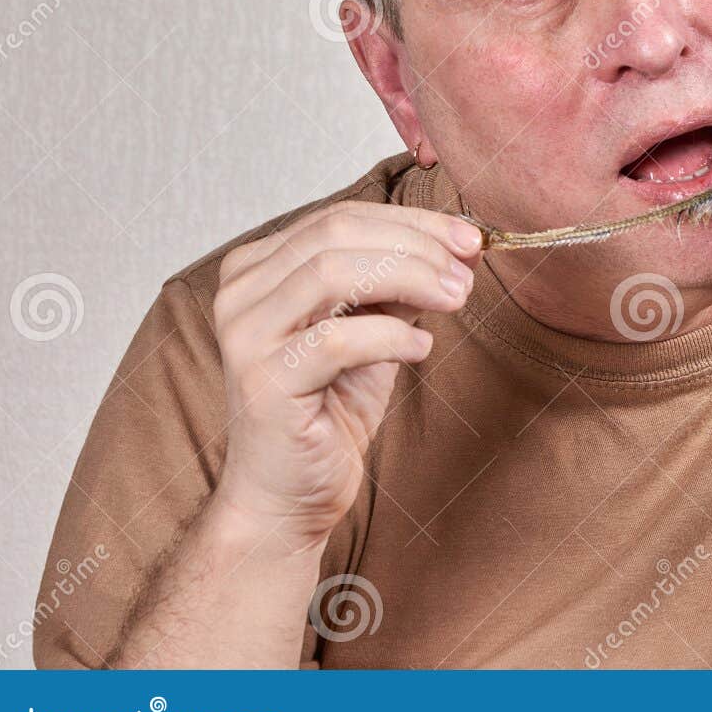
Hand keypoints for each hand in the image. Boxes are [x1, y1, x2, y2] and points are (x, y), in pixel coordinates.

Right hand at [210, 201, 482, 548]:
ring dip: (410, 278)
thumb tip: (460, 244)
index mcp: (259, 267)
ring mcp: (245, 336)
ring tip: (456, 299)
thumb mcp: (374, 328)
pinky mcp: (263, 382)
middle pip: (336, 233)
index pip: (342, 217)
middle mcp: (241, 292)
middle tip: (468, 268)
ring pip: (332, 272)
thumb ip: (401, 283)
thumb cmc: (329, 408)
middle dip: (416, 244)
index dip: (413, 221)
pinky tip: (423, 348)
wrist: (289, 494)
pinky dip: (393, 336)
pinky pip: (338, 339)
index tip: (470, 237)